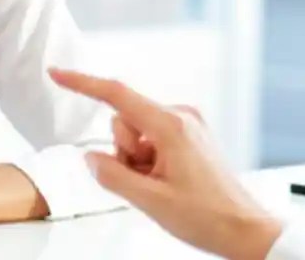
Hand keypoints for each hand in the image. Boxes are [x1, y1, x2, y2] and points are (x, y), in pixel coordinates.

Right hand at [49, 68, 283, 259]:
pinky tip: (167, 182)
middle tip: (146, 181)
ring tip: (160, 185)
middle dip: (124, 151)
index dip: (82, 83)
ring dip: (137, 160)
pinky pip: (152, 140)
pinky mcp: (190, 136)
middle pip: (124, 120)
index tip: (58, 74)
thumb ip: (112, 175)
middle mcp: (181, 117)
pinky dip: (149, 161)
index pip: (116, 95)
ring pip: (136, 132)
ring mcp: (187, 125)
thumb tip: (91, 158)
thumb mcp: (150, 201)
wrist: (246, 230)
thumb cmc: (210, 217)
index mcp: (171, 125)